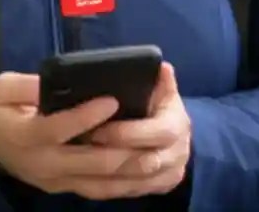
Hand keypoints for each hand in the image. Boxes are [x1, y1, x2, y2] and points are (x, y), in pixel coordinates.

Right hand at [0, 72, 150, 198]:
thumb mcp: (1, 89)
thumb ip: (27, 85)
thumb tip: (58, 82)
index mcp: (25, 136)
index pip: (59, 129)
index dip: (87, 116)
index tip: (113, 100)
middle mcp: (43, 164)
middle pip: (90, 162)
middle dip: (124, 151)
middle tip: (150, 137)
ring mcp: (55, 181)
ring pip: (100, 182)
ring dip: (129, 172)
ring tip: (155, 157)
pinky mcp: (64, 188)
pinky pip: (98, 190)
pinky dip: (123, 184)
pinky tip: (142, 172)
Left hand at [85, 62, 191, 197]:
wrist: (172, 131)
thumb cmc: (156, 104)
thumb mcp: (158, 89)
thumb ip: (156, 80)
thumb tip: (162, 66)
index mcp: (177, 124)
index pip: (157, 133)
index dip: (127, 133)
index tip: (98, 129)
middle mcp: (178, 152)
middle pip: (145, 162)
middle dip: (111, 155)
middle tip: (82, 147)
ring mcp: (170, 173)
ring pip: (136, 182)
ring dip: (107, 174)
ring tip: (79, 161)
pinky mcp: (158, 187)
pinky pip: (133, 192)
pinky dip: (110, 185)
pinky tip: (89, 176)